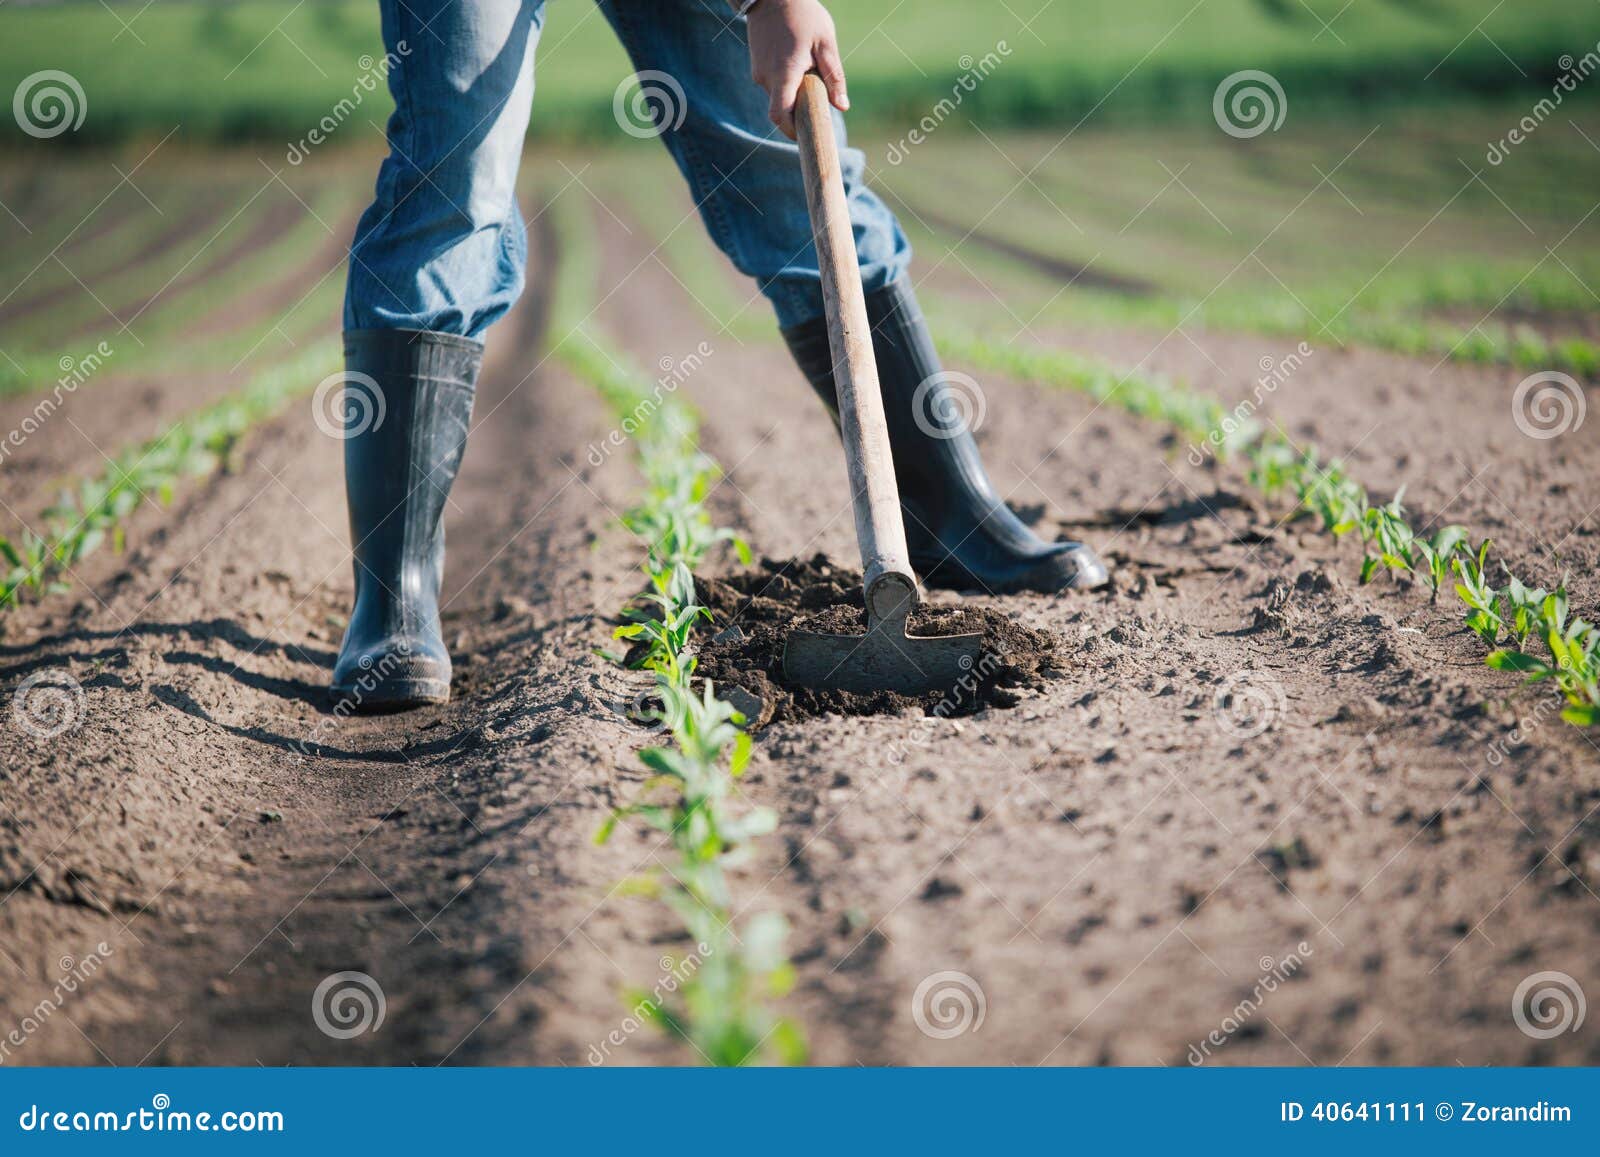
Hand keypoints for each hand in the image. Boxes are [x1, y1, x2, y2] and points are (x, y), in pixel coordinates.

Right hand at [742, 0, 847, 139]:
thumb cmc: (803, 15)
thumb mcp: (825, 43)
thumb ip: (834, 76)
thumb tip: (842, 106)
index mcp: (783, 74)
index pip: (780, 116)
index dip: (792, 131)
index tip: (806, 135)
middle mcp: (765, 77)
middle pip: (781, 109)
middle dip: (798, 112)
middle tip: (817, 106)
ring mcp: (758, 72)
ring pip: (777, 96)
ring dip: (793, 95)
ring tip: (809, 74)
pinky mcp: (757, 66)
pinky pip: (772, 84)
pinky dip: (786, 84)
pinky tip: (798, 65)